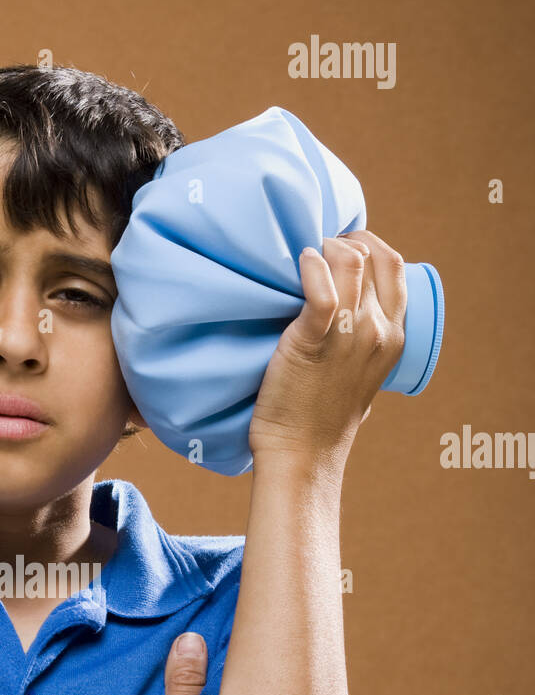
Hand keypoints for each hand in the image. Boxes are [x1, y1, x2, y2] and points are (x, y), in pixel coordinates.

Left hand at [247, 230, 406, 474]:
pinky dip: (310, 267)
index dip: (367, 244)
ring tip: (302, 258)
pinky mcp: (313, 341)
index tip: (340, 248)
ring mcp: (348, 336)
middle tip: (315, 250)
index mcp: (394, 335)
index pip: (393, 265)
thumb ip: (361, 342)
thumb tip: (341, 313)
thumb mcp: (360, 372)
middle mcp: (378, 331)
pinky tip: (299, 265)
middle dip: (342, 241)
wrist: (303, 453)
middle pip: (370, 258)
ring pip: (349, 265)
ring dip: (323, 249)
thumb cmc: (322, 415)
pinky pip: (322, 289)